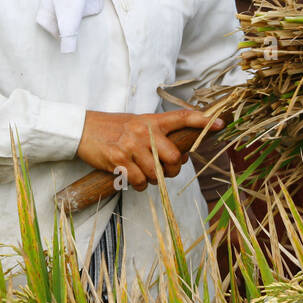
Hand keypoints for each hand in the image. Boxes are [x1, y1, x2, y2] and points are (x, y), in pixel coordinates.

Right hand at [76, 108, 223, 191]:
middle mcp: (144, 132)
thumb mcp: (137, 123)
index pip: (182, 117)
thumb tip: (178, 154)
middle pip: (173, 158)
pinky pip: (138, 182)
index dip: (202, 121)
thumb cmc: (112, 128)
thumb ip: (157, 134)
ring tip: (141, 172)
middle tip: (164, 170)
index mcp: (151, 121)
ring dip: (152, 180)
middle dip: (172, 169)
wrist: (82, 129)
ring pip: (156, 174)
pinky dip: (137, 185)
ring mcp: (132, 147)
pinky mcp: (119, 161)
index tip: (220, 124)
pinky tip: (130, 177)